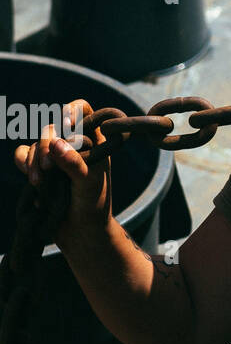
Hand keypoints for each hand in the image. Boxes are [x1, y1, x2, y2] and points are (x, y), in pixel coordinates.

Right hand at [12, 98, 111, 239]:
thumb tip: (56, 144)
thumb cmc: (92, 206)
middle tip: (48, 168)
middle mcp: (74, 143)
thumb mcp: (89, 184)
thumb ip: (74, 164)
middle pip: (53, 127)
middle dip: (46, 145)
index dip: (72, 111)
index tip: (67, 124)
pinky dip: (24, 165)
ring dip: (34, 161)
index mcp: (94, 141)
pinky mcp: (38, 168)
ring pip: (36, 143)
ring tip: (40, 184)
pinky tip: (35, 184)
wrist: (79, 232)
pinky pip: (22, 155)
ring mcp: (55, 155)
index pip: (83, 111)